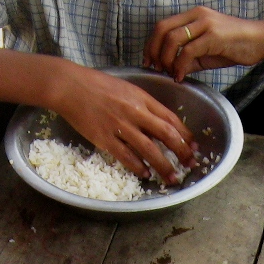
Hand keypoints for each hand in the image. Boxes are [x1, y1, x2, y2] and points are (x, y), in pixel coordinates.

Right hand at [54, 65, 195, 182]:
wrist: (69, 86)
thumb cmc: (97, 85)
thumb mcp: (127, 89)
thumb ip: (144, 105)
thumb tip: (160, 123)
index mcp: (142, 98)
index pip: (170, 118)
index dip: (185, 134)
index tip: (194, 146)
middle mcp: (134, 112)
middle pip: (166, 135)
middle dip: (182, 152)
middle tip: (190, 165)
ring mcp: (120, 126)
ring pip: (149, 150)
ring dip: (164, 166)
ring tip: (172, 178)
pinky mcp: (105, 138)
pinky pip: (126, 157)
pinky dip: (138, 167)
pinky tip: (145, 174)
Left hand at [145, 7, 263, 82]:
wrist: (260, 40)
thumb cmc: (235, 45)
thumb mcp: (207, 52)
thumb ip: (189, 59)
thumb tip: (173, 70)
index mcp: (193, 16)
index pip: (162, 26)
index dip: (151, 44)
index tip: (149, 61)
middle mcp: (196, 16)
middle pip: (162, 29)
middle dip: (154, 51)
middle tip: (155, 68)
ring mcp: (204, 24)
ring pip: (172, 39)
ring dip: (166, 59)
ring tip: (169, 73)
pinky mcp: (213, 36)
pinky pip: (188, 52)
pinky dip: (179, 66)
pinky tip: (180, 76)